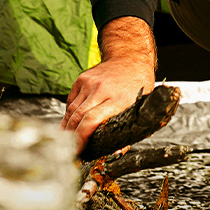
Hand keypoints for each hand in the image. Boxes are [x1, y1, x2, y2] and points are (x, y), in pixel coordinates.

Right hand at [61, 17, 156, 151]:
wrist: (130, 57)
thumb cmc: (139, 84)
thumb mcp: (142, 106)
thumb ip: (130, 129)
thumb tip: (117, 152)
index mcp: (119, 100)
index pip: (92, 121)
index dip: (81, 137)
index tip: (78, 150)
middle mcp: (102, 90)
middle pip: (78, 117)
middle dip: (71, 137)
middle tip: (70, 150)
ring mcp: (90, 84)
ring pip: (72, 110)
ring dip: (68, 127)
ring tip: (67, 141)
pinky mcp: (81, 79)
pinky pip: (71, 101)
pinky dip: (70, 114)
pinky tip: (72, 123)